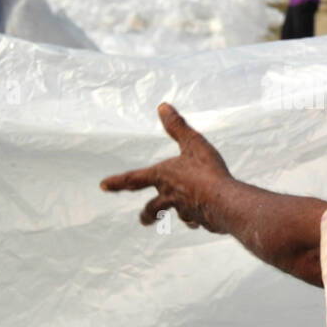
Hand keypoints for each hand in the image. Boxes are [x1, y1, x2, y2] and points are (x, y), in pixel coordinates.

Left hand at [100, 103, 232, 231]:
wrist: (223, 201)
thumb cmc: (206, 171)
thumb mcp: (192, 143)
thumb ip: (177, 126)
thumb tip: (162, 106)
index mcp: (162, 177)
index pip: (133, 179)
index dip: (117, 181)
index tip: (103, 186)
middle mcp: (169, 196)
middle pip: (152, 208)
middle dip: (147, 214)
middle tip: (143, 220)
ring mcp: (183, 211)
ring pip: (178, 215)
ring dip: (179, 216)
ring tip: (184, 220)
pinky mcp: (200, 220)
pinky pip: (196, 219)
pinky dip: (198, 218)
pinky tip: (204, 218)